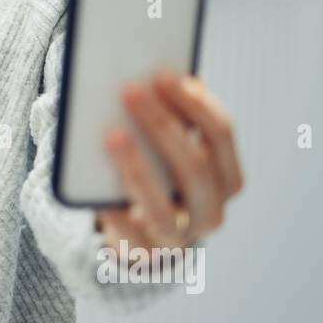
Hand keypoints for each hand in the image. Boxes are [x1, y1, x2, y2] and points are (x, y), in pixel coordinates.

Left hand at [96, 69, 243, 252]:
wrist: (142, 232)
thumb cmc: (158, 173)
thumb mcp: (170, 145)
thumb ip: (168, 116)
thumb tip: (141, 69)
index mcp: (226, 177)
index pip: (221, 135)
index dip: (195, 103)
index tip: (163, 74)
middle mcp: (211, 210)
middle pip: (195, 168)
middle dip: (163, 126)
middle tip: (130, 91)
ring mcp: (178, 238)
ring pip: (163, 208)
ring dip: (138, 168)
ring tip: (112, 134)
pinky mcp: (142, 254)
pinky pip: (127, 233)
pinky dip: (113, 208)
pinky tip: (96, 184)